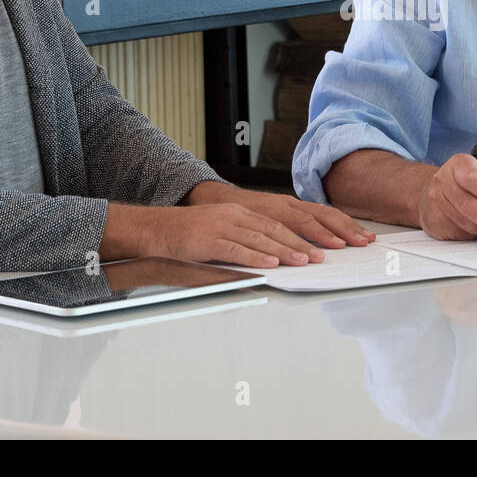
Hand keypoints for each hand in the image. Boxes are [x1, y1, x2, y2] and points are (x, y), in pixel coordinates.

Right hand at [159, 202, 329, 267]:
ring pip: (260, 239)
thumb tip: (271, 256)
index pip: (277, 223)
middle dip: (299, 244)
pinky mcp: (209, 240)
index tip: (318, 246)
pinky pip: (237, 249)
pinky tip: (270, 265)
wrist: (157, 229)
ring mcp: (222, 226)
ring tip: (302, 261)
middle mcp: (235, 216)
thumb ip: (245, 239)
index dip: (300, 235)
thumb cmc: (189, 234)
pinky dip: (256, 257)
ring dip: (284, 251)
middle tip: (319, 256)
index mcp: (240, 212)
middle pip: (274, 230)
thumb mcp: (222, 229)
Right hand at [415, 152, 476, 240]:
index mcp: (459, 164)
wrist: (437, 194)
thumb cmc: (468, 187)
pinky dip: (472, 236)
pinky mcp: (432, 219)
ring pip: (464, 222)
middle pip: (468, 205)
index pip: (472, 178)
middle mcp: (442, 179)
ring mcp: (435, 200)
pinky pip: (457, 233)